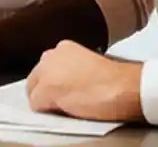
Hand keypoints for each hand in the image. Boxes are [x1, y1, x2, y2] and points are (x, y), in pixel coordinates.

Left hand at [26, 40, 143, 122]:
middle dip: (45, 89)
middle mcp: (50, 55)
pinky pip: (37, 105)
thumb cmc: (115, 79)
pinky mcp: (46, 90)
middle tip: (63, 100)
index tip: (63, 89)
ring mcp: (46, 73)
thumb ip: (72, 68)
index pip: (46, 67)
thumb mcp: (89, 64)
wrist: (123, 86)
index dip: (53, 81)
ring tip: (67, 105)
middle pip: (36, 78)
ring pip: (34, 91)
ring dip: (46, 100)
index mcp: (63, 48)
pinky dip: (48, 111)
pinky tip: (66, 110)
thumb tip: (63, 83)